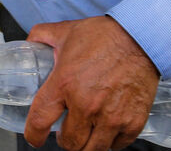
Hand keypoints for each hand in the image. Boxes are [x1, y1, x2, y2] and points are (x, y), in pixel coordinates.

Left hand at [24, 16, 159, 150]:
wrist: (141, 37)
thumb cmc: (105, 35)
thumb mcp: (65, 31)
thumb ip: (41, 36)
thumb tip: (29, 43)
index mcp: (64, 84)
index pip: (40, 120)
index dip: (33, 134)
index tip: (34, 137)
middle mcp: (86, 105)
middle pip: (69, 143)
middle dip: (65, 140)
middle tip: (66, 132)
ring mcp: (111, 116)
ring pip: (92, 150)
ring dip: (86, 145)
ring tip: (86, 134)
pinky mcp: (133, 121)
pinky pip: (117, 145)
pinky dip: (111, 141)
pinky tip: (107, 129)